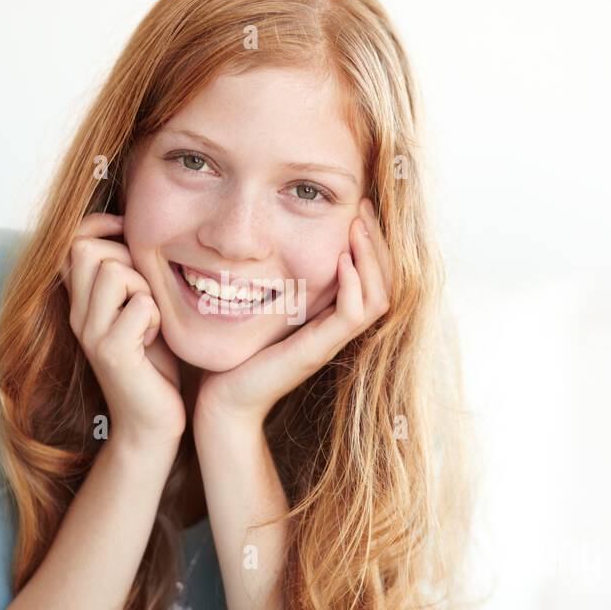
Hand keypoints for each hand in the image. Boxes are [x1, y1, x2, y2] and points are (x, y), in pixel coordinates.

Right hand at [61, 212, 186, 447]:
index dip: (98, 225)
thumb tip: (140, 233)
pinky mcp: (111, 352)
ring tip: (150, 318)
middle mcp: (78, 315)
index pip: (72, 240)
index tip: (128, 231)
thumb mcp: (141, 311)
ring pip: (113, 271)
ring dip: (143, 287)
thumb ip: (133, 279)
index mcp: (82, 302)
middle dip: (126, 257)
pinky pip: (140, 304)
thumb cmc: (156, 365)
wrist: (152, 424)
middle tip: (145, 292)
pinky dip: (155, 316)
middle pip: (87, 248)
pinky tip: (154, 340)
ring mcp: (90, 334)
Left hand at [193, 198, 391, 431]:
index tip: (361, 210)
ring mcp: (331, 342)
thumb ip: (285, 282)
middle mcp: (339, 331)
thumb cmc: (240, 354)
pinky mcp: (316, 351)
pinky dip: (353, 286)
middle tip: (366, 209)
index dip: (374, 244)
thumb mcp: (269, 307)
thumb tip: (279, 242)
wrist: (224, 400)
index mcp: (332, 319)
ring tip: (358, 228)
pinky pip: (352, 316)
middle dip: (379, 244)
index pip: (376, 279)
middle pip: (387, 285)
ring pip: (379, 299)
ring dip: (372, 259)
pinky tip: (342, 261)